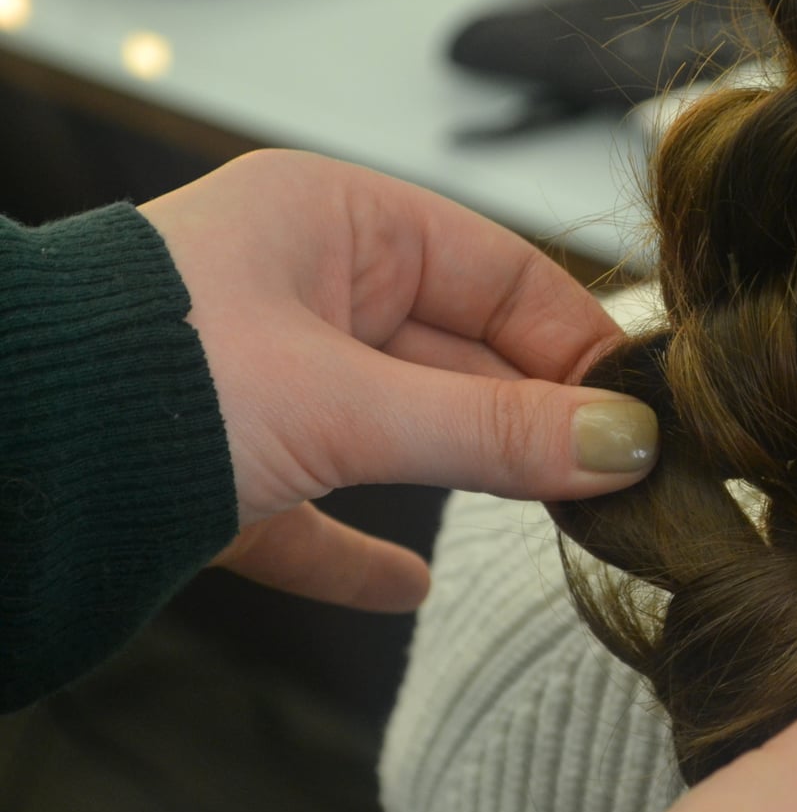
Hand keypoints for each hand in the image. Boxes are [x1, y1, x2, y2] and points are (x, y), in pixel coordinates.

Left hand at [139, 150, 657, 610]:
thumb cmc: (140, 385)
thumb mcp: (346, 405)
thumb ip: (494, 431)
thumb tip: (625, 446)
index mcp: (332, 223)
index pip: (497, 273)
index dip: (575, 342)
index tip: (641, 411)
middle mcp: (300, 288)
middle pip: (457, 355)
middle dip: (533, 421)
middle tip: (619, 482)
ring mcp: (259, 377)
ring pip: (396, 429)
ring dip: (464, 480)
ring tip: (557, 525)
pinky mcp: (218, 464)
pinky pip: (313, 505)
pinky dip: (358, 549)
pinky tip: (403, 588)